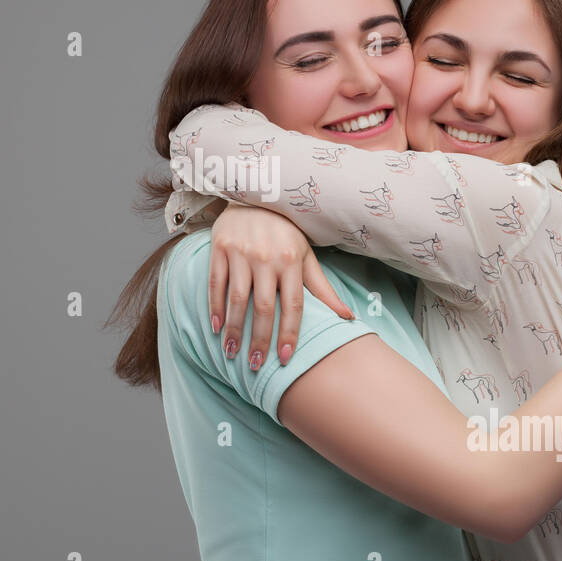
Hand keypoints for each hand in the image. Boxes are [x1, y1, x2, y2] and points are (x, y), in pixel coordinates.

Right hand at [210, 204, 353, 368]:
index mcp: (291, 260)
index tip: (285, 360)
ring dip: (234, 329)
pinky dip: (215, 307)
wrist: (255, 195)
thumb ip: (322, 288)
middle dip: (259, 339)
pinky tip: (216, 328)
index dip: (289, 334)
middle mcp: (266, 256)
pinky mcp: (220, 247)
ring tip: (232, 354)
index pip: (293, 305)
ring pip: (238, 298)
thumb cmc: (285, 232)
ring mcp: (241, 252)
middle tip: (256, 365)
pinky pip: (216, 283)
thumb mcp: (306, 256)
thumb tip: (347, 318)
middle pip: (263, 306)